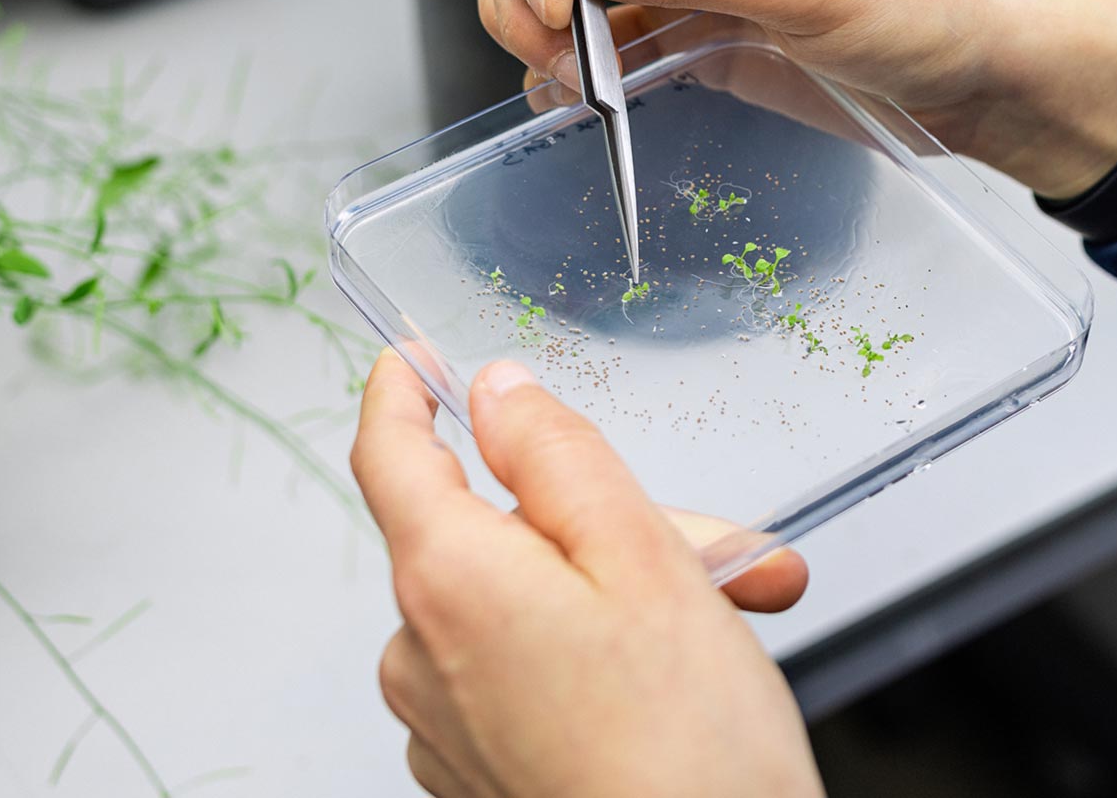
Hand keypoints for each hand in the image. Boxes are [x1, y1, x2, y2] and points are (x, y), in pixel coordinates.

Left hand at [351, 351, 822, 797]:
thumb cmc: (686, 756)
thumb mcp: (646, 559)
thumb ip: (561, 456)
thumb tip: (500, 394)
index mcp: (449, 581)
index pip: (389, 453)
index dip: (400, 392)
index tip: (410, 359)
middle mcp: (421, 654)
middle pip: (495, 532)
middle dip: (612, 523)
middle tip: (727, 556)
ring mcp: (443, 723)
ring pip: (522, 604)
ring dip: (621, 595)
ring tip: (726, 634)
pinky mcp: (475, 772)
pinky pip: (522, 673)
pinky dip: (595, 660)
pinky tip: (673, 689)